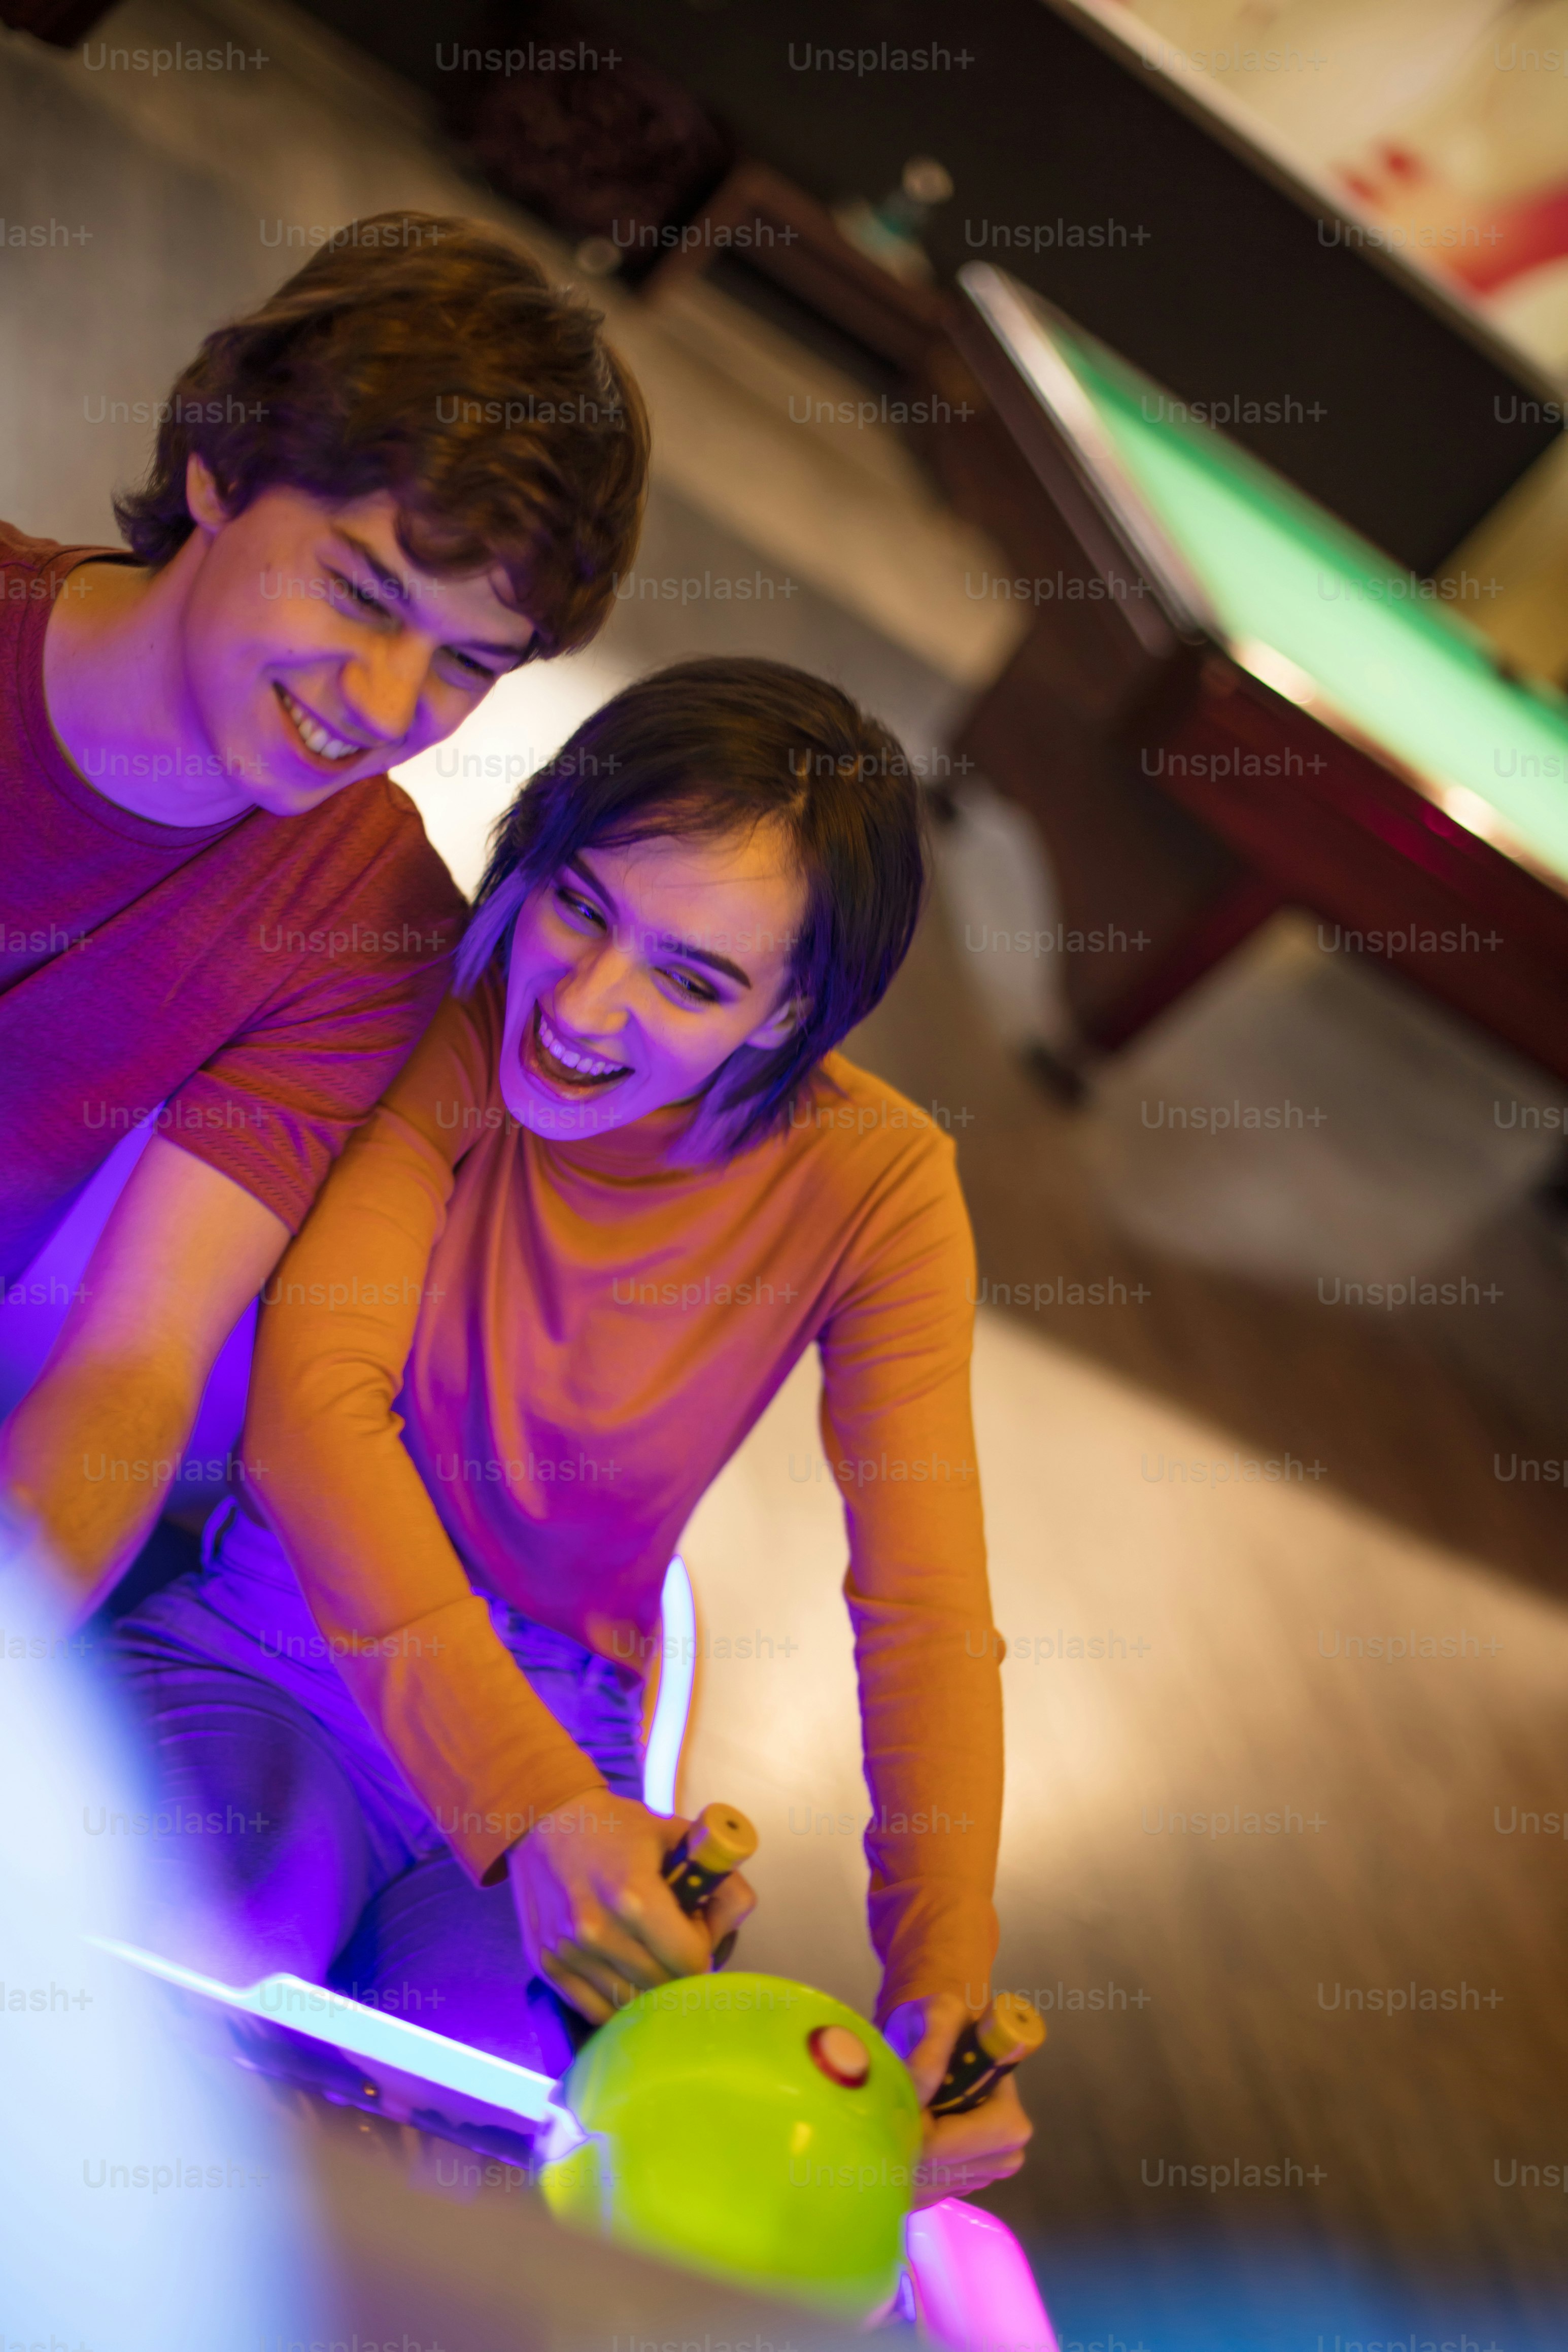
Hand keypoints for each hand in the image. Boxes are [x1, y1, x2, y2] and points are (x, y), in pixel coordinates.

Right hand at [507, 1789, 757, 2023]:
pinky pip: (596, 2011)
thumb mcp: (679, 1836)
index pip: (691, 1962)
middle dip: (678, 1966)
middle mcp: (598, 1932)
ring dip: (649, 1985)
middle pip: (664, 1986)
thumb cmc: (618, 1828)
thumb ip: (722, 1879)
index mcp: (634, 1897)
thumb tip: (733, 1924)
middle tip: (672, 1937)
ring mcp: (568, 1953)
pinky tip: (622, 1968)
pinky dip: (617, 2000)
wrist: (544, 1821)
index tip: (695, 1928)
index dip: (703, 1947)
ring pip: (632, 2005)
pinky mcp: (546, 1965)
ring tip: (645, 1949)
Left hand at [883, 1991, 1033, 2206]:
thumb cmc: (944, 2023)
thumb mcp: (940, 2014)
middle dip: (900, 2143)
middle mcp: (1004, 2156)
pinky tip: (891, 2142)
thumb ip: (932, 2046)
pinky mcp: (959, 2185)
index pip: (947, 2145)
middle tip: (884, 2108)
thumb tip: (919, 2092)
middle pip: (934, 2171)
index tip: (896, 2099)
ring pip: (924, 2186)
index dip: (912, 2125)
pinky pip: (921, 2194)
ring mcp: (981, 2176)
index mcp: (1008, 2121)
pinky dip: (898, 2173)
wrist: (940, 2037)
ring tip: (886, 2118)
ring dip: (895, 2159)